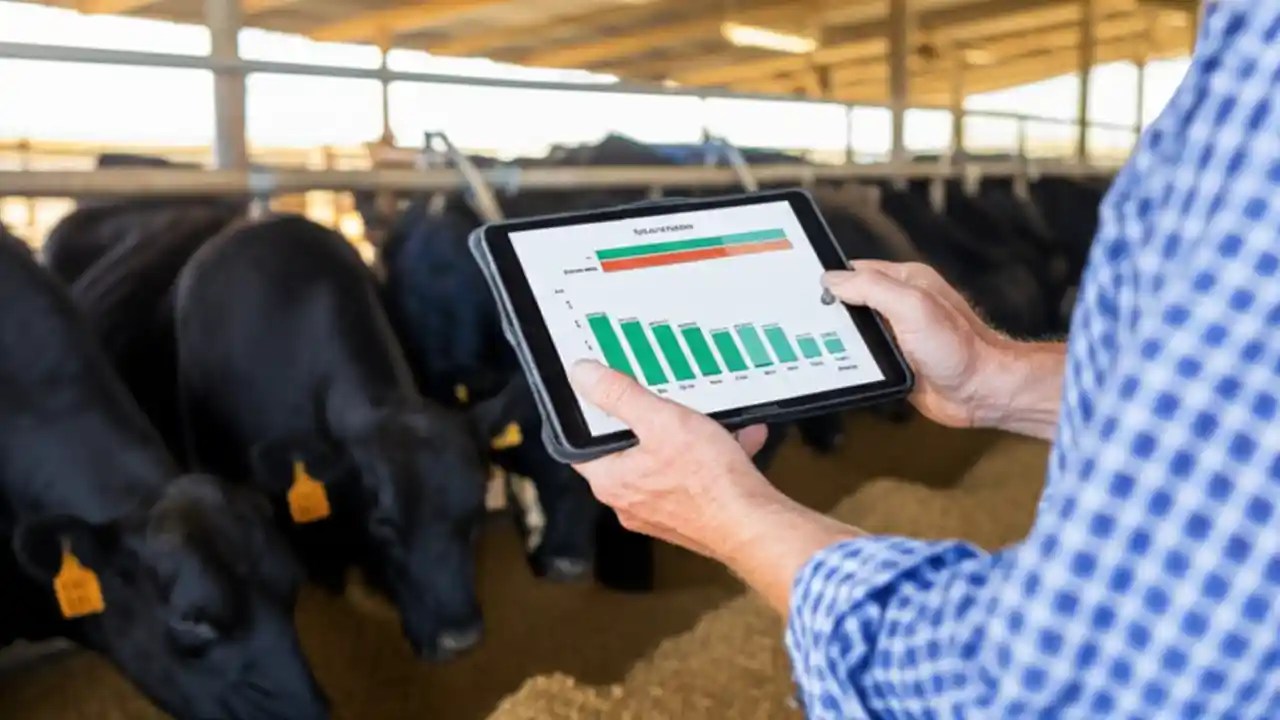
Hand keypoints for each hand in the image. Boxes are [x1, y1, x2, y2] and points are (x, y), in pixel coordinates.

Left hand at [567, 360, 778, 562]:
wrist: (754, 526)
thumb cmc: (707, 479)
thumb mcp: (662, 420)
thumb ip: (620, 396)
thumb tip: (582, 375)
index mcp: (611, 481)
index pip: (581, 445)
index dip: (590, 415)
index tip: (603, 391)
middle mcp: (629, 502)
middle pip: (626, 452)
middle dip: (648, 422)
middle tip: (659, 398)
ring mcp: (661, 513)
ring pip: (666, 463)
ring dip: (688, 437)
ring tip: (708, 416)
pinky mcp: (691, 517)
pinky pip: (695, 478)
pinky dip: (714, 456)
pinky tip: (740, 438)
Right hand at [822, 260, 1015, 429]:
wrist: (982, 393)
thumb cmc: (959, 348)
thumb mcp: (912, 306)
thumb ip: (872, 288)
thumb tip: (832, 279)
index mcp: (905, 281)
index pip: (855, 271)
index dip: (829, 279)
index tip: (803, 290)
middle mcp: (900, 305)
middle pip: (850, 302)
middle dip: (828, 311)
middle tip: (802, 321)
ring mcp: (897, 335)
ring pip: (853, 332)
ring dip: (837, 340)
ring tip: (812, 345)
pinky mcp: (896, 362)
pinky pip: (862, 358)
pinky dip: (849, 362)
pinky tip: (836, 367)